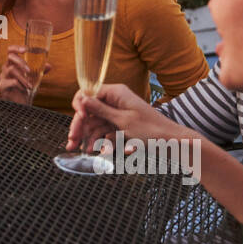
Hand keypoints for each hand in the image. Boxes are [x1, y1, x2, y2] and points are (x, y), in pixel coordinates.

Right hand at [0, 45, 50, 105]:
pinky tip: (24, 90)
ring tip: (29, 85)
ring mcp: (3, 77)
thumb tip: (49, 65)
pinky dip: (20, 85)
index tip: (25, 49)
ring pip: (11, 70)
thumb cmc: (25, 89)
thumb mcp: (34, 79)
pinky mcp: (2, 86)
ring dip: (23, 77)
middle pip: (10, 57)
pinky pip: (11, 82)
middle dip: (21, 62)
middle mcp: (6, 68)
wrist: (20, 104)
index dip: (16, 47)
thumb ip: (40, 71)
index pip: (11, 51)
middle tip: (29, 70)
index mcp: (12, 64)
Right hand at [65, 83, 188, 155]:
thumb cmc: (151, 129)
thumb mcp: (123, 120)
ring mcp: (117, 113)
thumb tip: (82, 99)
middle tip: (71, 141)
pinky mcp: (120, 125)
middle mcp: (114, 100)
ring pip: (95, 123)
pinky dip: (100, 141)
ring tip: (81, 150)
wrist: (171, 143)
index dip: (80, 106)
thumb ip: (100, 109)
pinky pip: (105, 131)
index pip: (88, 93)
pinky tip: (95, 151)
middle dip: (80, 126)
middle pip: (89, 111)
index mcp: (115, 92)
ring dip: (88, 137)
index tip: (78, 119)